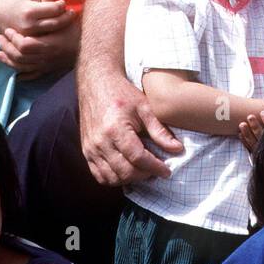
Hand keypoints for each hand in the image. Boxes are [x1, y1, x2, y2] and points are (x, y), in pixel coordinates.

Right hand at [0, 0, 69, 36]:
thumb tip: (58, 5)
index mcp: (29, 11)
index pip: (54, 9)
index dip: (62, 5)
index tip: (63, 3)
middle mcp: (29, 25)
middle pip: (56, 23)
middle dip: (67, 18)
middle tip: (72, 13)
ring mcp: (28, 36)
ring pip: (52, 34)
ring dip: (62, 27)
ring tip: (67, 20)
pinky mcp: (28, 42)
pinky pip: (45, 40)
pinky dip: (54, 35)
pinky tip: (58, 29)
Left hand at [0, 13, 79, 78]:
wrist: (91, 51)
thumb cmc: (79, 33)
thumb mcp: (68, 19)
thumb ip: (54, 9)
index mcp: (49, 44)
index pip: (24, 45)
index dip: (14, 38)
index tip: (8, 30)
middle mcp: (46, 58)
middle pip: (19, 56)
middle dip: (6, 47)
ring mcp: (46, 66)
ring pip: (22, 67)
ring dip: (8, 60)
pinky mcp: (48, 71)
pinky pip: (30, 75)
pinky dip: (20, 74)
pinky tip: (13, 72)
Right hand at [79, 65, 183, 186]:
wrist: (97, 84)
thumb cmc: (123, 93)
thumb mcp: (145, 107)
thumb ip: (160, 130)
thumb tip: (177, 149)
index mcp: (115, 128)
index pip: (138, 158)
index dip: (155, 167)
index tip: (167, 171)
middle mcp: (100, 141)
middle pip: (124, 171)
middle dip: (144, 175)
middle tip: (156, 170)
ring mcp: (90, 148)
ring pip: (111, 178)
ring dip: (130, 180)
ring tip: (143, 171)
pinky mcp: (86, 151)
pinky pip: (99, 175)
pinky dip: (114, 179)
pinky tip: (127, 171)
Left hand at [237, 95, 263, 152]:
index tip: (262, 111)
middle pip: (262, 136)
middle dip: (255, 126)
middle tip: (249, 117)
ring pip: (254, 143)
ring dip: (247, 134)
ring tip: (241, 125)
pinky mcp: (259, 157)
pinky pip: (251, 149)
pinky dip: (245, 142)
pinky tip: (240, 135)